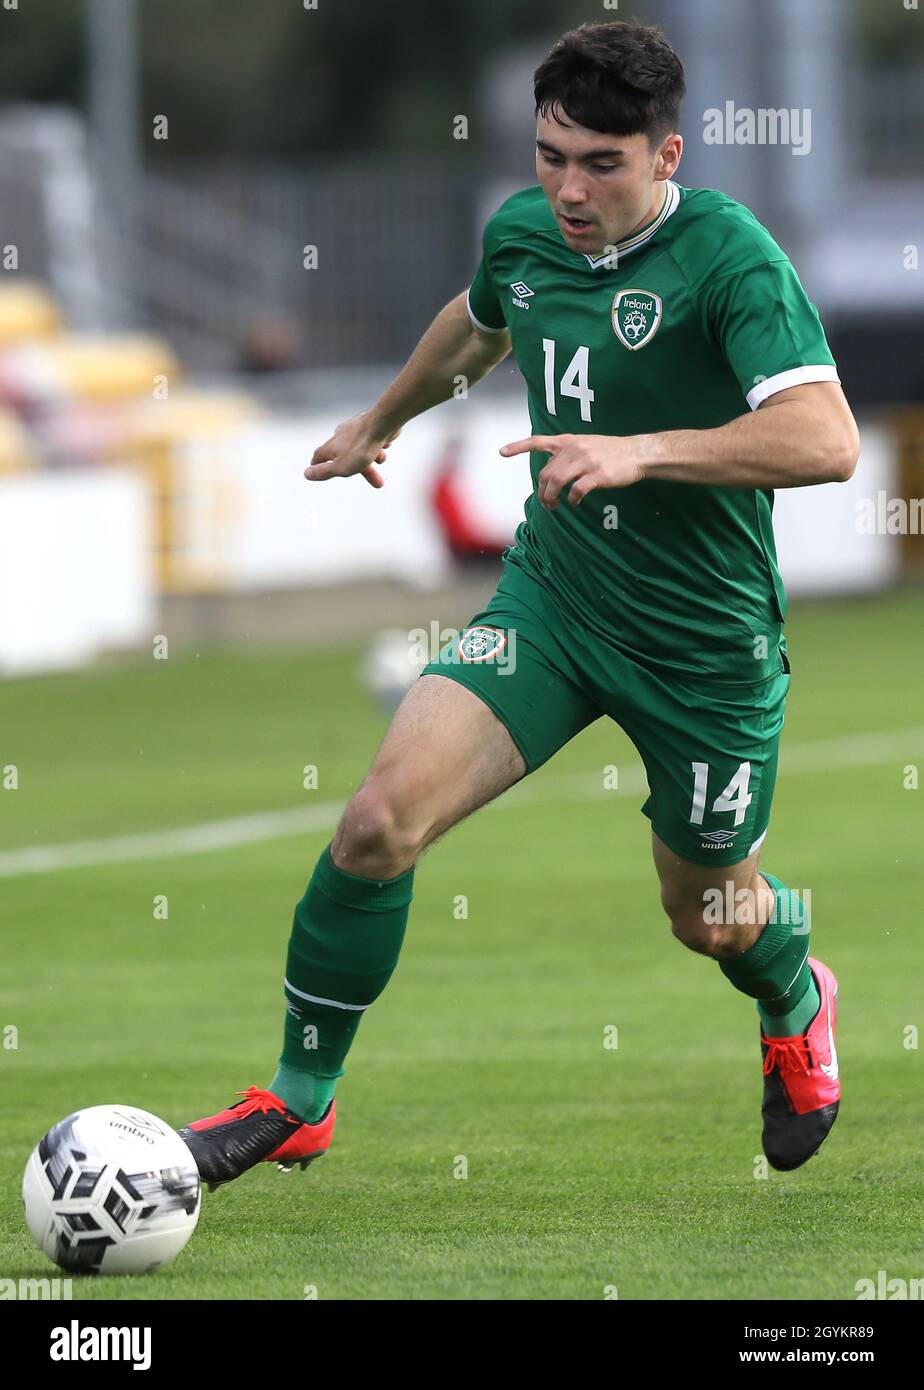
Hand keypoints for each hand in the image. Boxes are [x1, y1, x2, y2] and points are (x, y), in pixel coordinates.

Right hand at [305, 411, 401, 488]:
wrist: (381, 423)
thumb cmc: (360, 447)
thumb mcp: (340, 467)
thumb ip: (324, 472)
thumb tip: (306, 474)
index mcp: (330, 447)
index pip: (318, 457)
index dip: (318, 466)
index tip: (317, 471)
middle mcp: (339, 437)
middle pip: (346, 458)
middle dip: (362, 471)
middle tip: (377, 483)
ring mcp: (353, 430)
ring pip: (361, 450)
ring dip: (372, 458)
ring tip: (381, 459)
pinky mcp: (367, 426)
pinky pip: (371, 441)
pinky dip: (377, 446)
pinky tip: (383, 446)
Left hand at [499, 433, 644, 508]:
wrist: (637, 452)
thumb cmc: (611, 451)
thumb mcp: (586, 443)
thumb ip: (567, 453)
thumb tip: (550, 467)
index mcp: (569, 441)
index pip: (539, 441)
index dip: (519, 447)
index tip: (501, 452)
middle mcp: (575, 448)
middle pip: (546, 473)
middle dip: (542, 491)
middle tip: (546, 504)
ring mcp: (586, 461)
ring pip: (557, 482)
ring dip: (551, 497)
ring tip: (553, 506)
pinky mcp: (597, 474)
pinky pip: (577, 491)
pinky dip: (573, 500)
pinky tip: (575, 504)